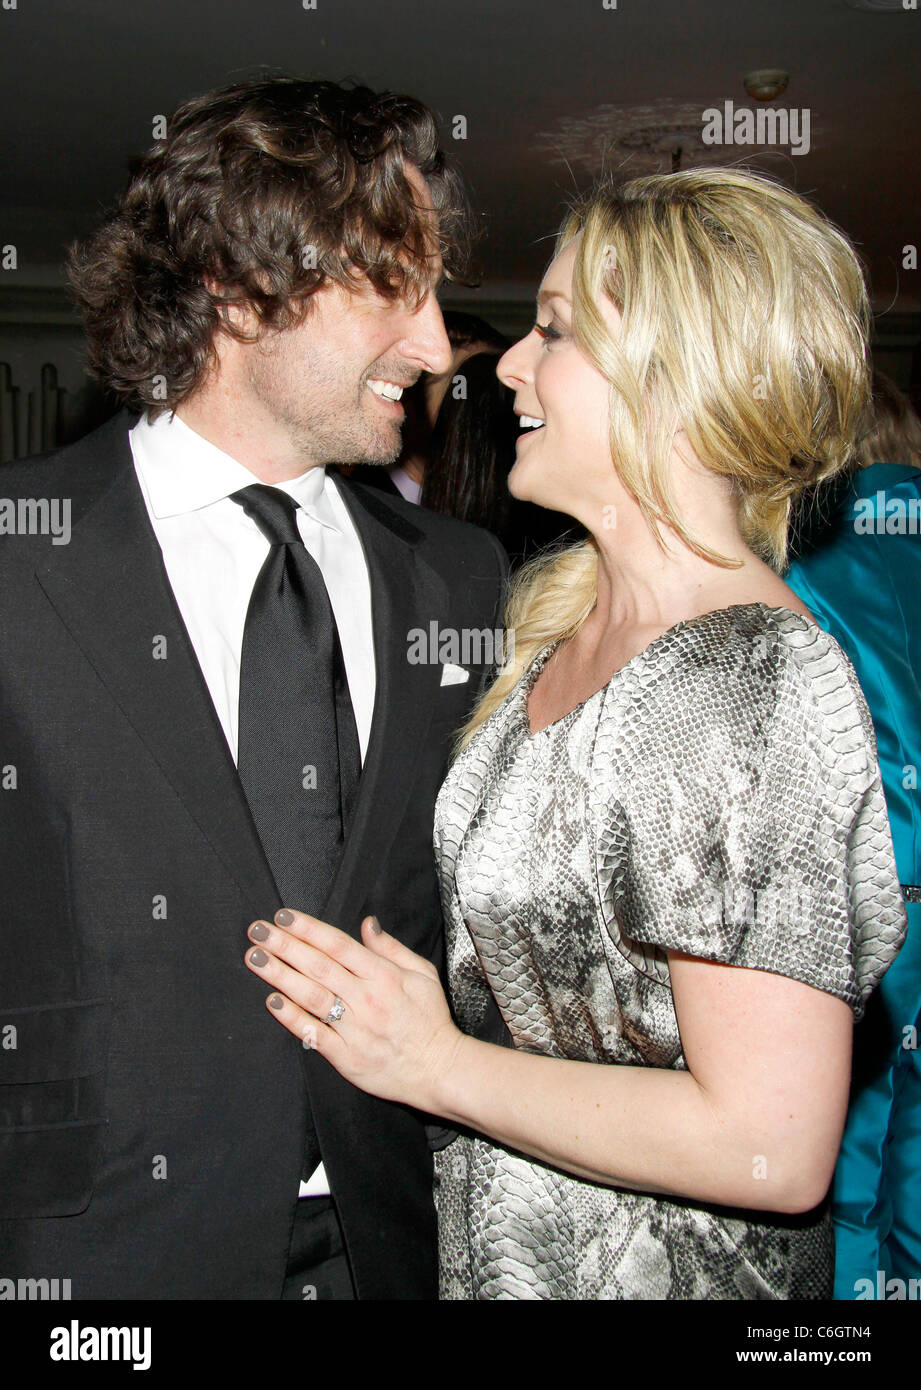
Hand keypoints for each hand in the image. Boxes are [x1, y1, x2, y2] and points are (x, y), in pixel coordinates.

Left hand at [244, 908, 463, 1112]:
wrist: (439, 1070)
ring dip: (280, 975)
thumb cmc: (430, 1020)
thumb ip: (391, 948)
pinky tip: (271, 1001)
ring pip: (311, 996)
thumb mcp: (422, 974)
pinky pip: (313, 1033)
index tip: (283, 916)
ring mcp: (355, 1029)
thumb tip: (367, 923)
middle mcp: (367, 999)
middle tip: (256, 930)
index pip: (338, 945)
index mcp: (385, 976)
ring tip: (255, 957)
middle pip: (318, 966)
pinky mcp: (346, 1056)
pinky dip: (291, 1017)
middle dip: (285, 945)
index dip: (309, 928)